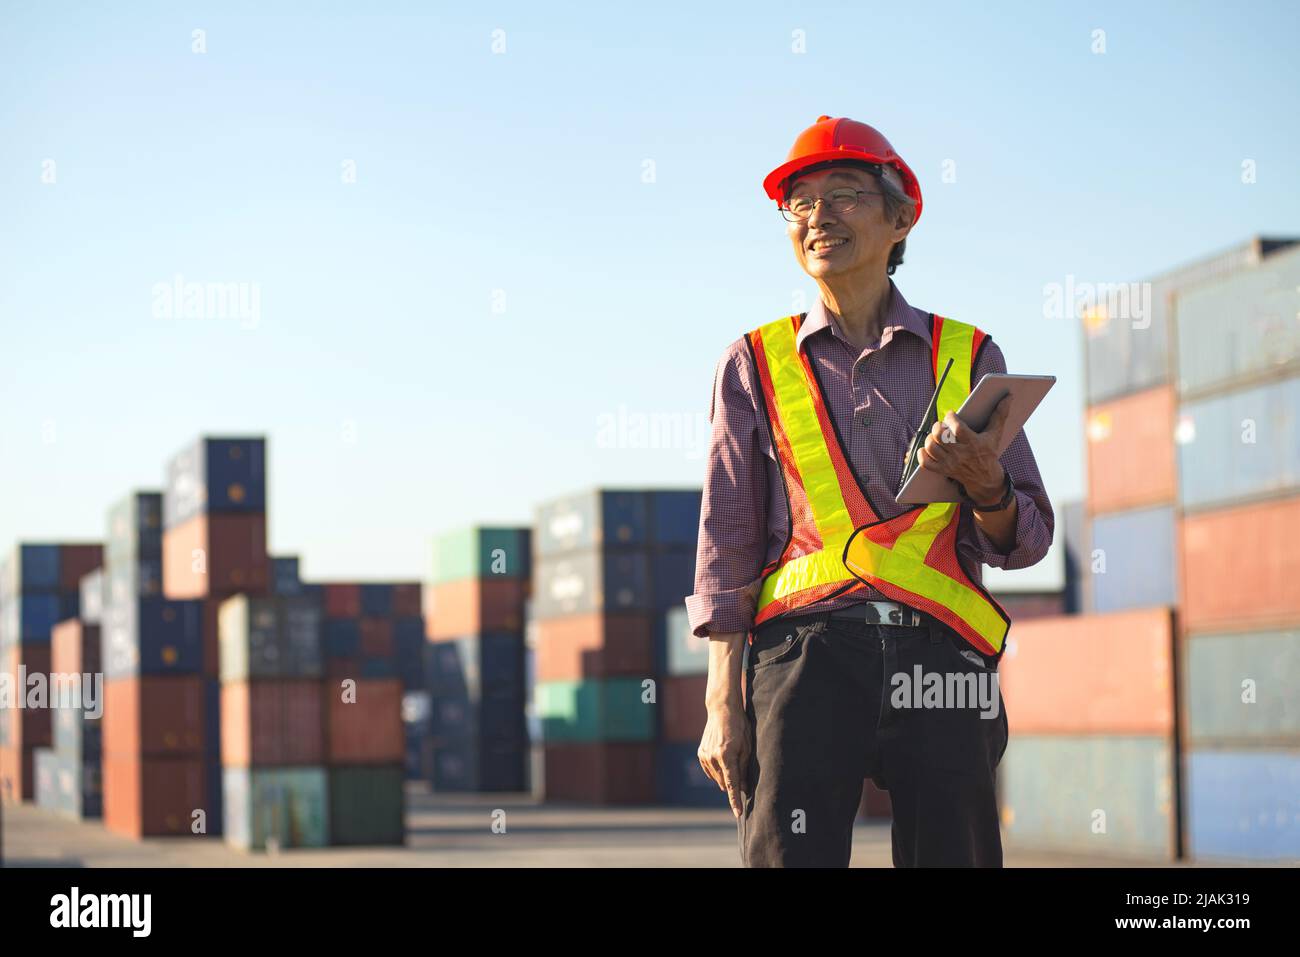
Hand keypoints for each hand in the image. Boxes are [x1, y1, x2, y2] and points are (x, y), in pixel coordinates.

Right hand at [698, 702, 751, 817]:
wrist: (722, 710)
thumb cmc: (739, 727)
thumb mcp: (747, 747)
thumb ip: (744, 768)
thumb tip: (744, 788)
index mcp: (726, 755)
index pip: (732, 784)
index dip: (735, 800)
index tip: (738, 813)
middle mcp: (713, 757)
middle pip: (725, 782)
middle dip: (733, 784)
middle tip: (742, 772)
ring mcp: (704, 756)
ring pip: (717, 778)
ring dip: (726, 776)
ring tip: (732, 758)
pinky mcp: (700, 753)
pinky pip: (710, 771)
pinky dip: (718, 771)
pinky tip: (723, 760)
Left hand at [918, 394, 1012, 503]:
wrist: (985, 479)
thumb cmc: (989, 452)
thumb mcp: (995, 434)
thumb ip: (1000, 414)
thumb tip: (1008, 396)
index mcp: (974, 443)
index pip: (957, 428)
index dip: (950, 418)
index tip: (951, 414)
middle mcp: (961, 454)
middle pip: (940, 436)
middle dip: (937, 426)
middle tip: (942, 425)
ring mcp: (950, 463)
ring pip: (931, 447)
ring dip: (930, 438)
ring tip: (936, 435)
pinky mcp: (943, 470)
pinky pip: (925, 463)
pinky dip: (923, 454)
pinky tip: (928, 447)